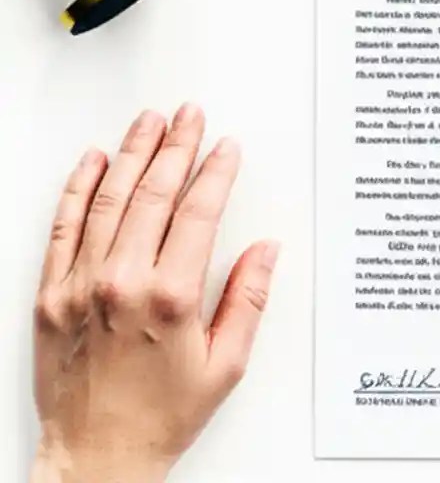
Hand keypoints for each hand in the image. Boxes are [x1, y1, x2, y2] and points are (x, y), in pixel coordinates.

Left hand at [30, 105, 278, 482]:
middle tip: (189, 116)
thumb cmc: (160, 416)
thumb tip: (264, 252)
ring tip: (148, 123)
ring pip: (108, 200)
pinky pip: (63, 227)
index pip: (198, 213)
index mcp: (171, 298)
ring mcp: (81, 286)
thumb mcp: (226, 364)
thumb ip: (247, 300)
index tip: (226, 149)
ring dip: (131, 154)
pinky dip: (78, 189)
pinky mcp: (50, 295)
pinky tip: (93, 163)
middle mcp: (123, 284)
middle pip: (152, 194)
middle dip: (176, 147)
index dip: (215, 172)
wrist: (97, 455)